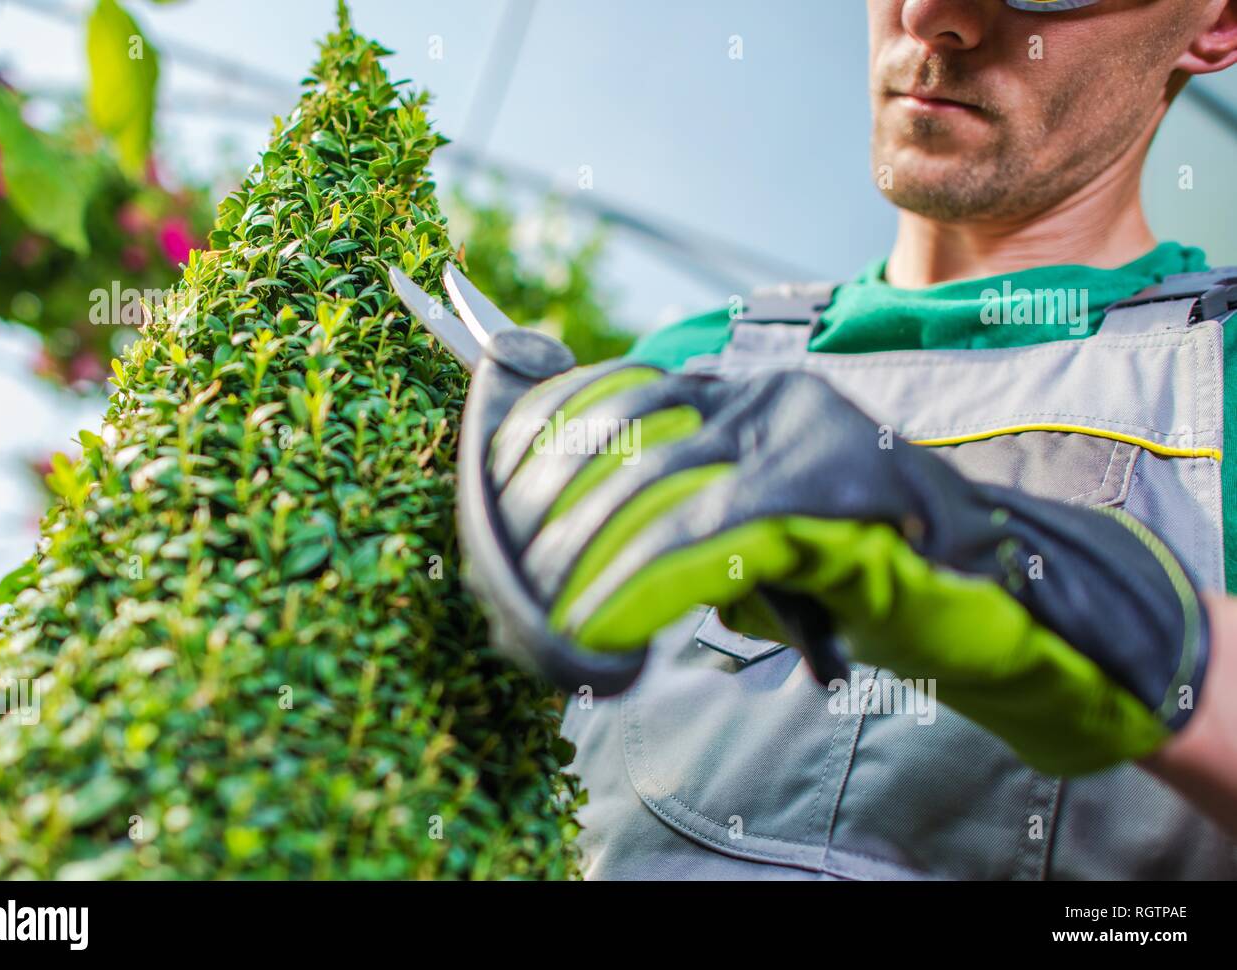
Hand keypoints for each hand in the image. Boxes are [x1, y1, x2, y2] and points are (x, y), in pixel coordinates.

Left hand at [459, 351, 1208, 775]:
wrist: (973, 582)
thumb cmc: (841, 563)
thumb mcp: (740, 519)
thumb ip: (670, 506)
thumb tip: (553, 535)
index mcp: (740, 394)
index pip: (615, 388)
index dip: (544, 424)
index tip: (495, 466)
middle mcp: (762, 397)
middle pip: (620, 430)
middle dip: (549, 501)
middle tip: (510, 565)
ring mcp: (792, 435)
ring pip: (651, 478)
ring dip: (582, 550)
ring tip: (548, 608)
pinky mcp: (817, 489)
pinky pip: (699, 532)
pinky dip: (639, 582)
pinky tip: (600, 622)